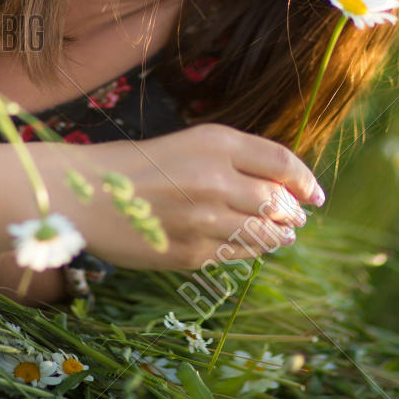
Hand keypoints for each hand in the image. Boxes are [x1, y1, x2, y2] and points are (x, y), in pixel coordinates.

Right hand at [78, 123, 324, 270]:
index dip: (305, 181)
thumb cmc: (134, 166)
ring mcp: (205, 218)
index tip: (315, 195)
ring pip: (264, 235)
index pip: (282, 163)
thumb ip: (233, 161)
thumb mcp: (187, 145)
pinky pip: (236, 256)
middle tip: (295, 220)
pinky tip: (248, 248)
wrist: (83, 194)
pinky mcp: (192, 252)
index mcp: (216, 143)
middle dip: (292, 214)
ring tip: (282, 237)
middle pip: (278, 202)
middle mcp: (216, 178)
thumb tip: (282, 189)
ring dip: (278, 237)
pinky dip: (248, 253)